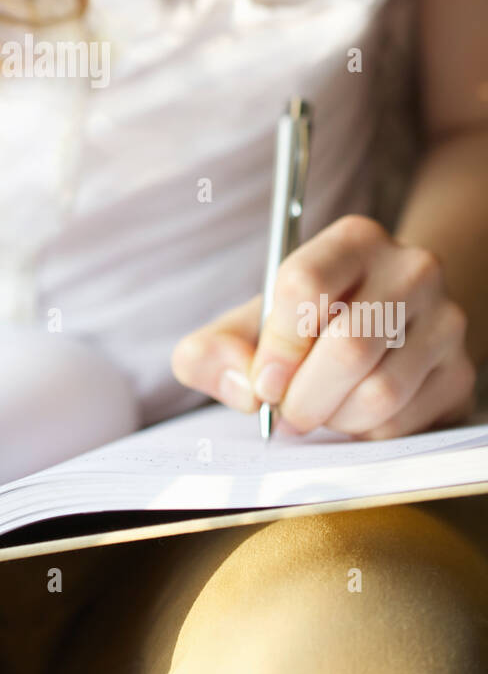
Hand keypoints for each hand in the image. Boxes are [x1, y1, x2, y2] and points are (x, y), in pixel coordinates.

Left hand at [171, 214, 476, 438]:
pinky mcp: (458, 372)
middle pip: (349, 346)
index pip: (305, 285)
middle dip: (304, 396)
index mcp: (353, 240)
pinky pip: (404, 422)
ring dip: (333, 418)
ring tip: (319, 409)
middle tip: (286, 412)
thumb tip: (242, 388)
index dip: (277, 346)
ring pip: (380, 393)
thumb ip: (215, 350)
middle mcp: (411, 269)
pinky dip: (363, 433)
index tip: (263, 381)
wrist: (380, 325)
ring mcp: (444, 320)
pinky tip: (351, 414)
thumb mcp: (250, 324)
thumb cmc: (303, 325)